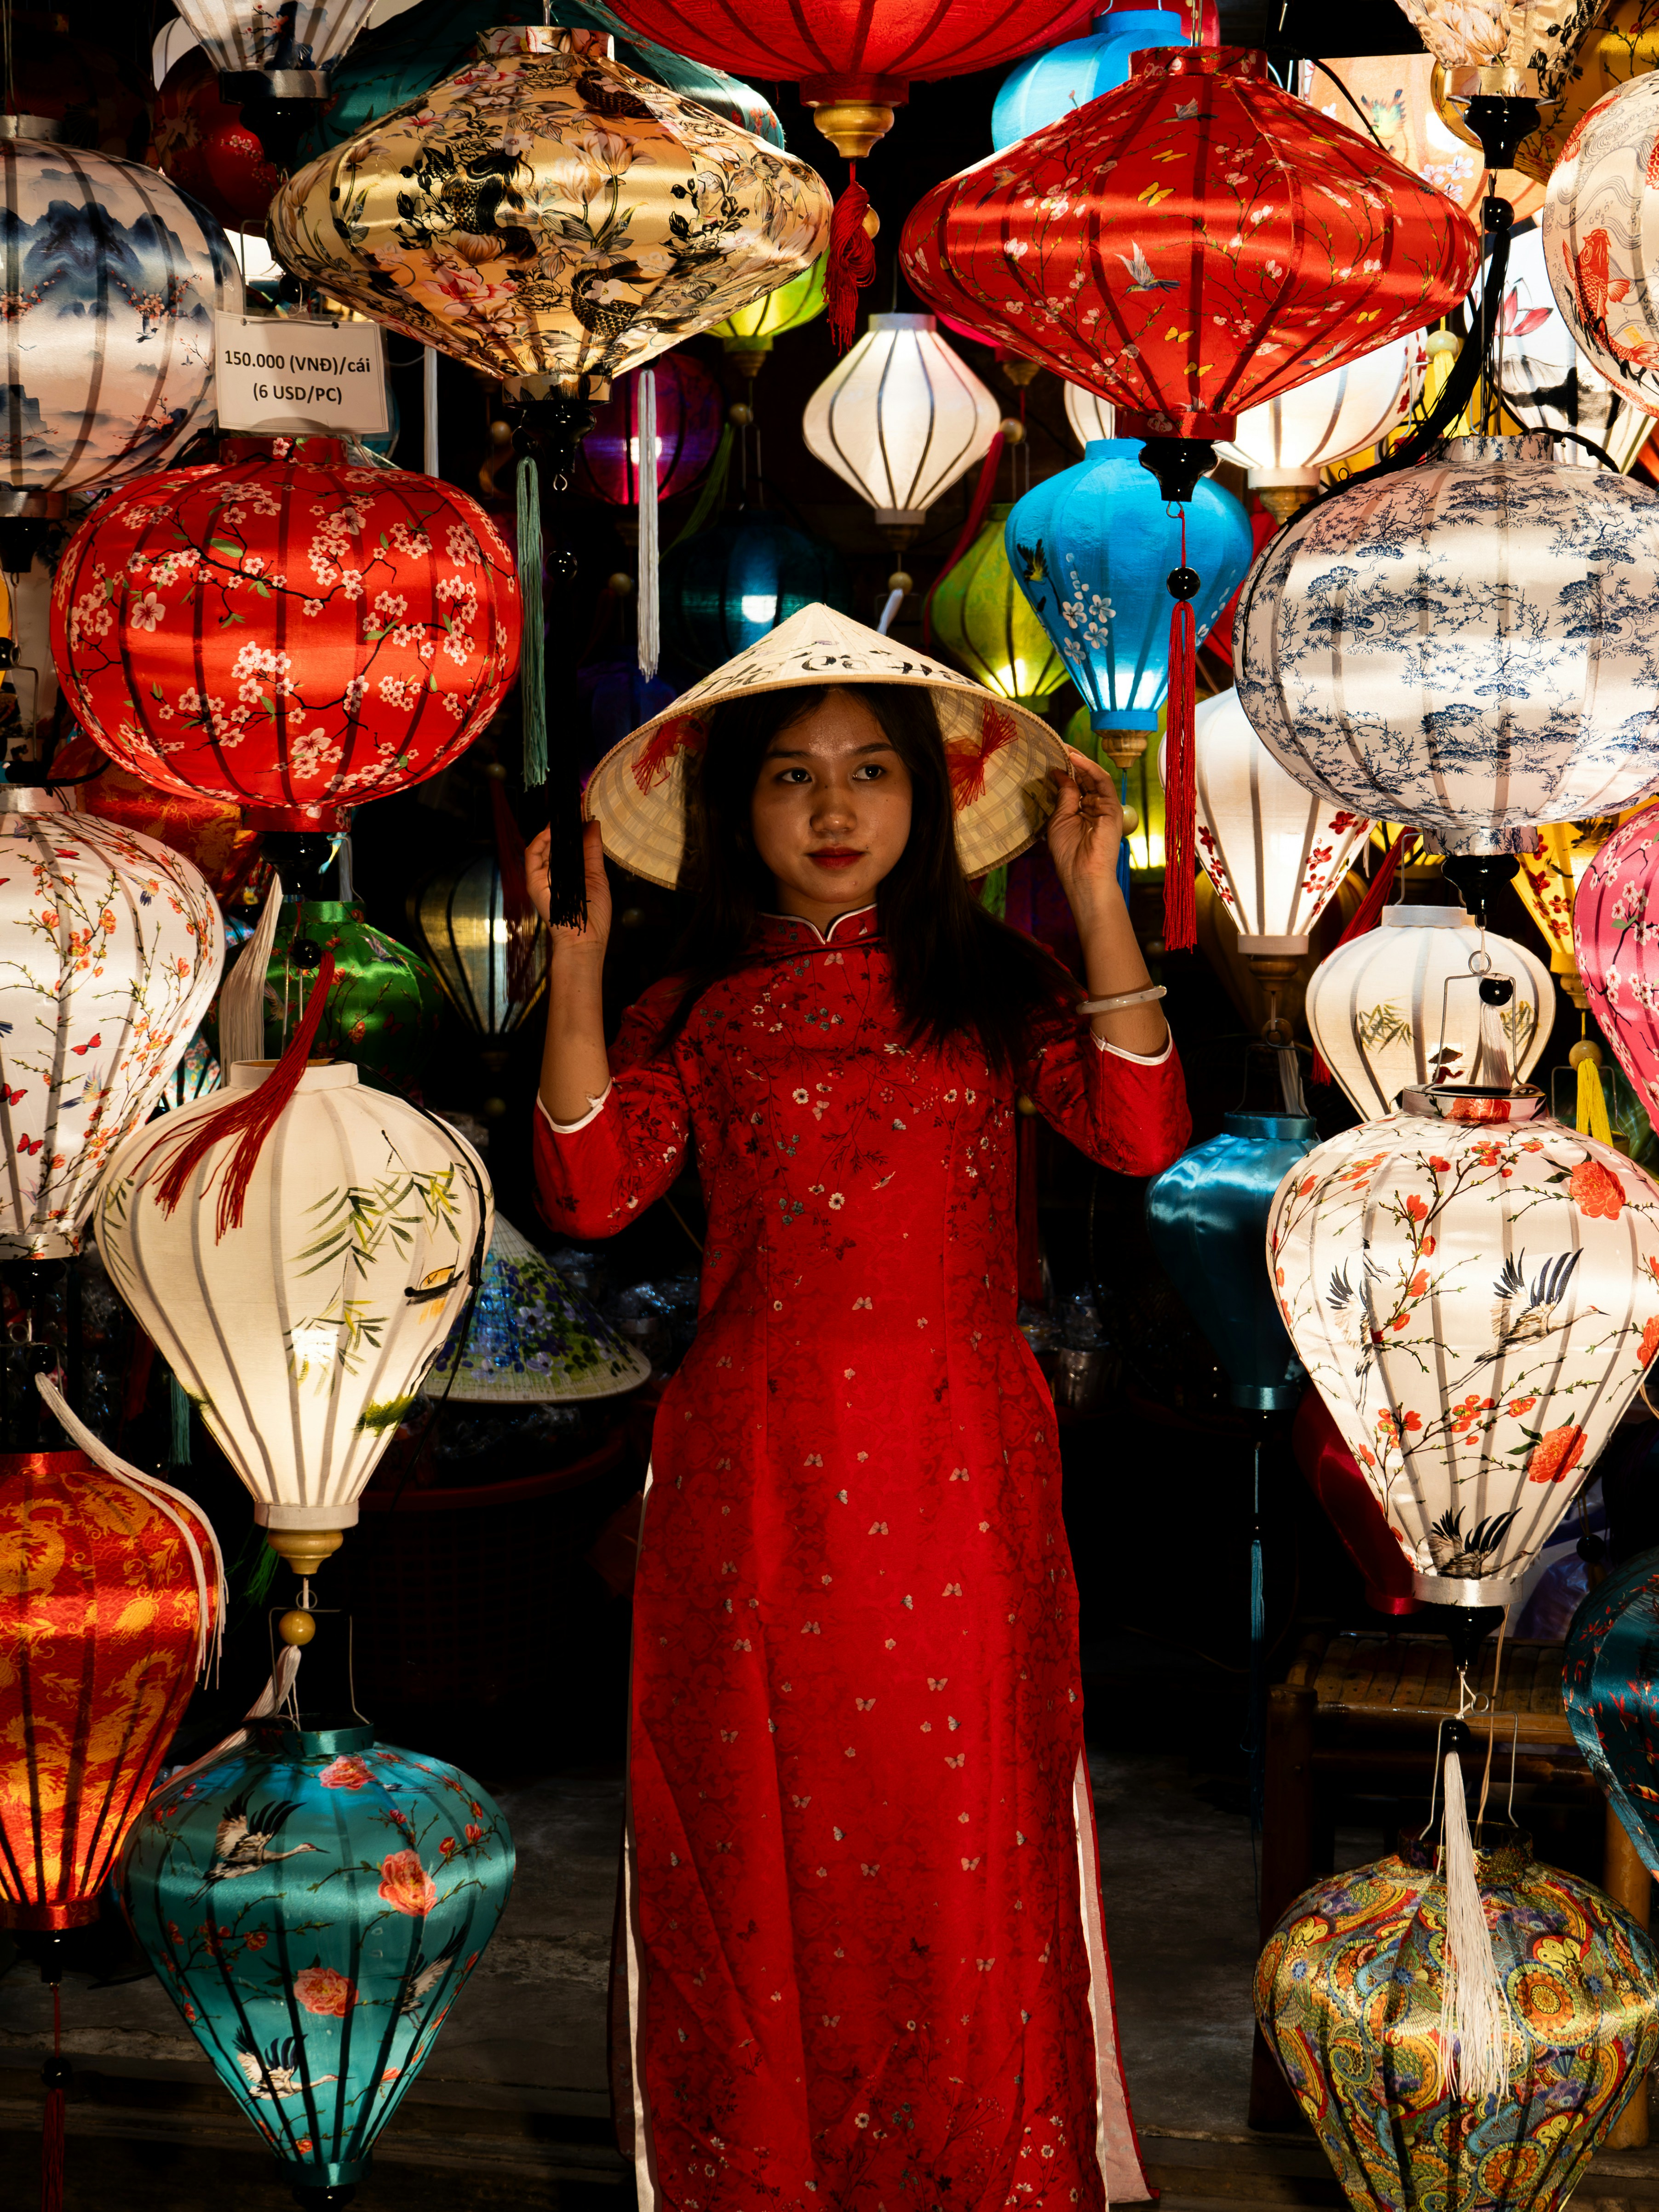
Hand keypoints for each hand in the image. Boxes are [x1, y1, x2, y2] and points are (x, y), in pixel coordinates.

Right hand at [527, 820, 610, 958]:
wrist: (585, 940)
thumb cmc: (593, 915)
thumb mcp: (597, 875)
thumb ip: (592, 850)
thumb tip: (592, 823)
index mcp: (569, 870)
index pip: (568, 842)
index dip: (574, 824)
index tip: (583, 807)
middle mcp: (554, 871)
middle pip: (555, 840)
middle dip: (565, 822)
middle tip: (576, 803)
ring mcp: (542, 876)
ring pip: (542, 844)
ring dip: (553, 827)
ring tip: (566, 812)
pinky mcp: (533, 881)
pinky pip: (532, 855)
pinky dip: (540, 840)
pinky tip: (552, 830)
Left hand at [1046, 745, 1124, 918]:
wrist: (1082, 874)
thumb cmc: (1068, 853)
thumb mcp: (1059, 818)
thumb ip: (1064, 795)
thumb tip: (1060, 772)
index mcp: (1081, 810)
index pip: (1075, 784)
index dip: (1064, 769)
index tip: (1050, 755)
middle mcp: (1094, 806)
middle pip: (1085, 778)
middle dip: (1072, 761)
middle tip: (1057, 745)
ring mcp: (1104, 806)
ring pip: (1094, 777)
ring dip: (1080, 760)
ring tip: (1064, 748)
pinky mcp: (1112, 807)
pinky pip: (1102, 782)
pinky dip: (1089, 768)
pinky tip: (1075, 758)